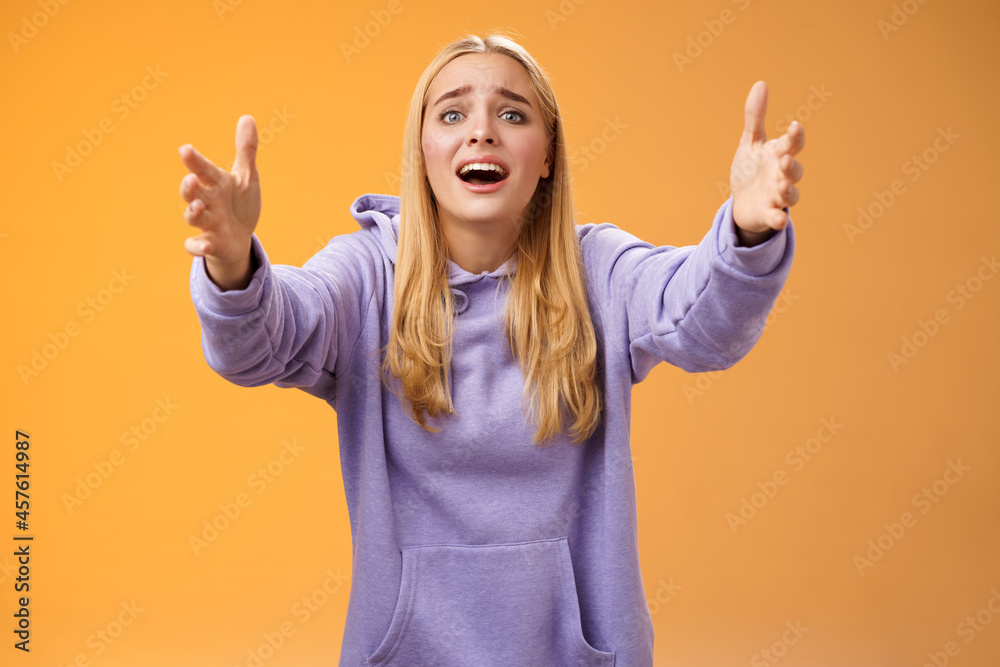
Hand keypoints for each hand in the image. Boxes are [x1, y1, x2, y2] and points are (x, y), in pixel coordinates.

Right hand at [179, 115, 260, 288]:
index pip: (203, 170)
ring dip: (193, 212)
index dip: (194, 161)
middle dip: (189, 187)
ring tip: (199, 207)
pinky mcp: (209, 243)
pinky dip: (197, 247)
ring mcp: (207, 223)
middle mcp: (208, 202)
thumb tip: (247, 117)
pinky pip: (196, 246)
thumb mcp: (247, 177)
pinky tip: (205, 246)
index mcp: (216, 183)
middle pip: (192, 192)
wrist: (239, 238)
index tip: (185, 149)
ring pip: (193, 217)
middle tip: (190, 179)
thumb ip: (246, 150)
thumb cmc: (240, 204)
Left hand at [729, 81, 803, 239]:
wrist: (741, 202)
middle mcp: (782, 175)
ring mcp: (776, 196)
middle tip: (784, 159)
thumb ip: (755, 117)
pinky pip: (776, 217)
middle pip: (795, 170)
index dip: (795, 136)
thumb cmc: (750, 170)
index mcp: (778, 155)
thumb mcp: (750, 143)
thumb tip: (761, 83)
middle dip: (792, 165)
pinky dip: (778, 219)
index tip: (794, 126)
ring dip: (788, 190)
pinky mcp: (768, 214)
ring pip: (790, 195)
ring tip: (781, 185)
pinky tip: (778, 219)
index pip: (792, 144)